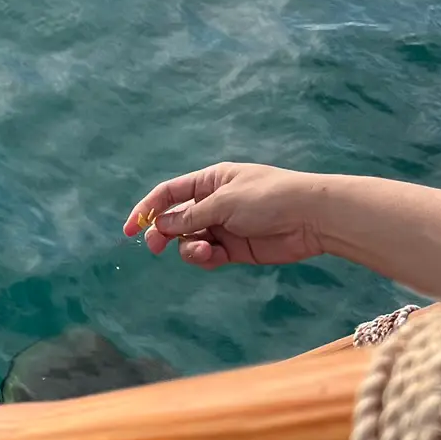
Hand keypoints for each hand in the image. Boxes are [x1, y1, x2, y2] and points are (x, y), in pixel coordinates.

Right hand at [123, 163, 330, 269]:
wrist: (310, 217)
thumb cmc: (268, 198)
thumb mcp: (223, 203)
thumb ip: (189, 216)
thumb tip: (160, 226)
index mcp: (210, 181)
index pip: (169, 193)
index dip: (146, 209)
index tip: (129, 229)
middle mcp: (214, 202)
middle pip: (175, 220)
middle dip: (163, 234)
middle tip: (155, 247)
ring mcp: (224, 226)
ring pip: (190, 240)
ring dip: (189, 247)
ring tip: (203, 251)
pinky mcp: (235, 248)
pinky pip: (208, 255)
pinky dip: (205, 258)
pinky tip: (212, 257)